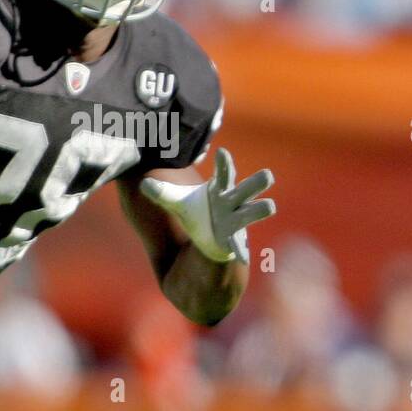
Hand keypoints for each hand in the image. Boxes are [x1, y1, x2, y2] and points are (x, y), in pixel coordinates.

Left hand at [140, 147, 275, 265]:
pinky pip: (239, 245)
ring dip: (261, 210)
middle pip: (248, 189)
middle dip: (258, 182)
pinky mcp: (234, 241)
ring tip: (269, 206)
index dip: (225, 164)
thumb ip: (163, 194)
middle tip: (267, 175)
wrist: (211, 239)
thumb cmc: (199, 214)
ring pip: (253, 213)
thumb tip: (142, 184)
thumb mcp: (179, 203)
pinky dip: (240, 251)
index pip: (225, 174)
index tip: (222, 153)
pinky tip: (243, 256)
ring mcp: (237, 221)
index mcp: (221, 190)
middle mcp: (234, 203)